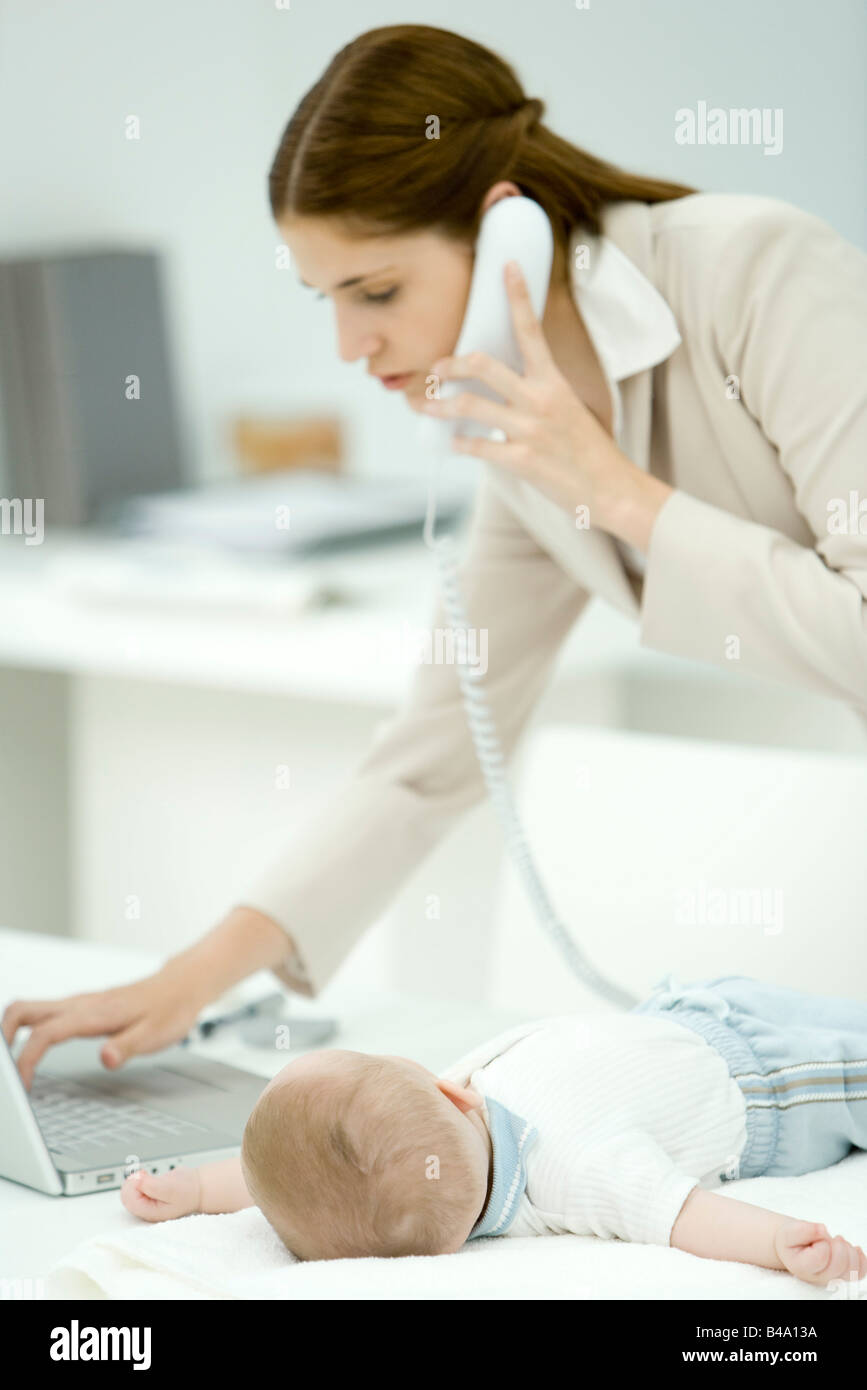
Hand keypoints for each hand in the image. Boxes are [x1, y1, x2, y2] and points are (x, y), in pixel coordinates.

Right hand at [2, 961, 208, 1090]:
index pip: (45, 1033)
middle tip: (6, 1071)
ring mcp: (80, 1004)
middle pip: (23, 1010)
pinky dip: (28, 1031)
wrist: (182, 986)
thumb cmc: (169, 1009)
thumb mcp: (154, 1035)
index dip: (27, 1059)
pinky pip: (45, 1015)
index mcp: (94, 1013)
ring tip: (12, 1066)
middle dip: (4, 1037)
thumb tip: (105, 1059)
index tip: (23, 1084)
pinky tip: (33, 1051)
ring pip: (31, 1010)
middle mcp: (81, 1004)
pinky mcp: (83, 1007)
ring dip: (12, 1033)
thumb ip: (126, 1047)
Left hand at [120, 1164, 202, 1222]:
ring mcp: (146, 1202)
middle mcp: (146, 1209)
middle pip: (126, 1197)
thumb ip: (152, 1186)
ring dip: (133, 1180)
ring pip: (128, 1192)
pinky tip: (144, 1175)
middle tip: (143, 1174)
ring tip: (145, 1174)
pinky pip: (134, 1188)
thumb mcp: (171, 1188)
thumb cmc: (187, 1191)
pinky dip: (136, 1179)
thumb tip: (136, 1181)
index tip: (143, 1175)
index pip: (130, 1201)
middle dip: (132, 1182)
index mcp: (150, 1212)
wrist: (197, 1188)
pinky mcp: (147, 1194)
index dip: (133, 1186)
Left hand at [421, 259, 638, 525]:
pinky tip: (453, 443)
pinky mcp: (521, 460)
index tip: (506, 267)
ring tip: (424, 406)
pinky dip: (459, 444)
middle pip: (483, 365)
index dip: (518, 295)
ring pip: (470, 405)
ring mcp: (529, 430)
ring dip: (439, 405)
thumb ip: (538, 394)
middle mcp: (540, 399)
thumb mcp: (570, 409)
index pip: (531, 329)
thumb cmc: (590, 450)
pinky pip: (477, 446)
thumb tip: (505, 388)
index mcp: (554, 381)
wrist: (611, 488)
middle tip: (435, 368)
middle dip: (451, 364)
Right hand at [774, 1219, 866, 1287]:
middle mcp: (819, 1277)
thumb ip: (804, 1230)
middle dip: (838, 1245)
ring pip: (852, 1270)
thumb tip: (823, 1230)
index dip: (822, 1240)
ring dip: (848, 1250)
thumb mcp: (789, 1231)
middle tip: (830, 1238)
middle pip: (839, 1265)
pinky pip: (860, 1273)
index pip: (820, 1257)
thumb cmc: (791, 1241)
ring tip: (838, 1242)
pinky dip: (861, 1259)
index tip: (816, 1234)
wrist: (794, 1248)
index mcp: (802, 1267)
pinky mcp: (843, 1275)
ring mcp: (833, 1278)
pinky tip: (853, 1249)